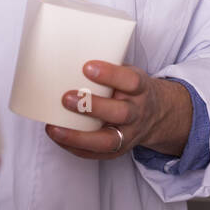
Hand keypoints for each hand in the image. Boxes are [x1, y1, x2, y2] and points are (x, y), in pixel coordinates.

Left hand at [45, 61, 191, 159]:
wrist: (156, 114)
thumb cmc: (131, 88)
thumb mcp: (128, 73)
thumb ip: (109, 69)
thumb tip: (69, 54)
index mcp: (141, 89)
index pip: (130, 81)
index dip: (110, 74)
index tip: (87, 66)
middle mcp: (137, 113)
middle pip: (120, 113)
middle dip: (91, 107)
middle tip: (66, 97)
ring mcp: (129, 135)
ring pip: (108, 140)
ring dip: (78, 136)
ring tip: (54, 128)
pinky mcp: (120, 150)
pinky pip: (98, 155)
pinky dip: (76, 148)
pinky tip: (59, 138)